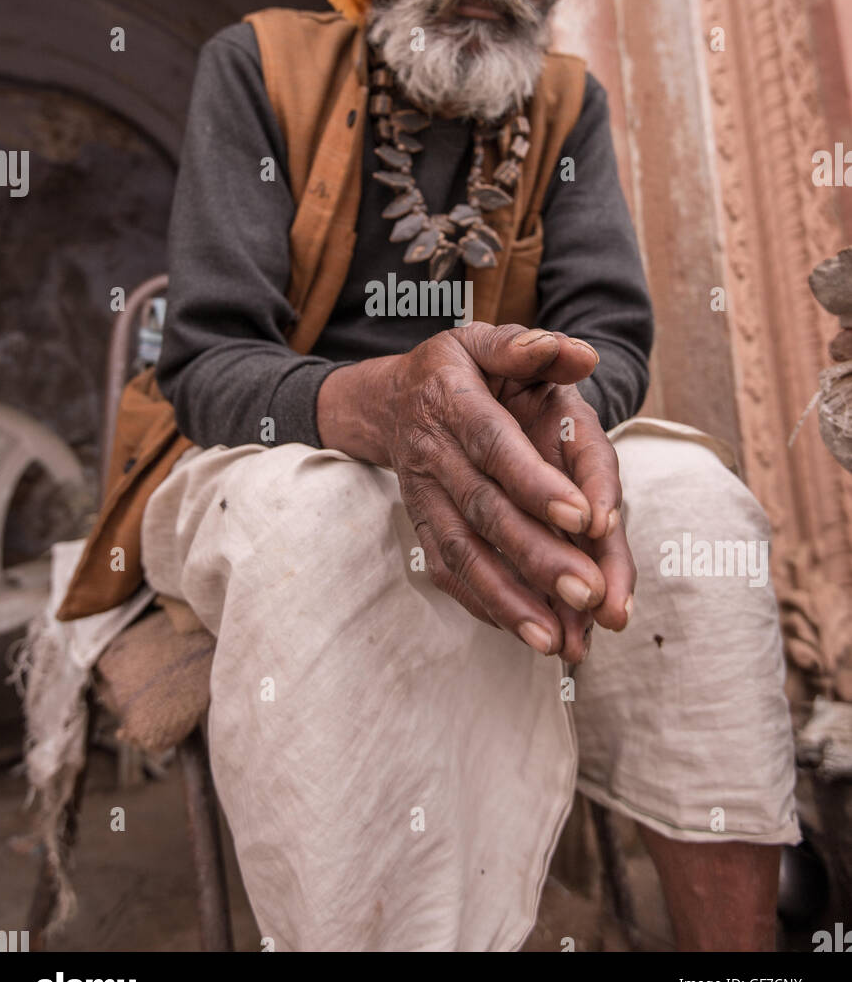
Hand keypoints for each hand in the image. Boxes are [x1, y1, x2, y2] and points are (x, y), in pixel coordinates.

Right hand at [317, 322, 629, 656]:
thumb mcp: (484, 340)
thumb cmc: (460, 368)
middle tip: (588, 595)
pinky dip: (488, 607)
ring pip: (466, 554)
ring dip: (511, 601)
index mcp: (454, 402)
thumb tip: (581, 355)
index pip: (496, 446)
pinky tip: (530, 635)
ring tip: (558, 642)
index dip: (536, 483)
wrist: (393, 398)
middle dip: (538, 557)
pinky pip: (451, 573)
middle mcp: (434, 455)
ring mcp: (425, 498)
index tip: (585, 519)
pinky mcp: (424, 529)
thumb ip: (530, 348)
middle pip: (487, 512)